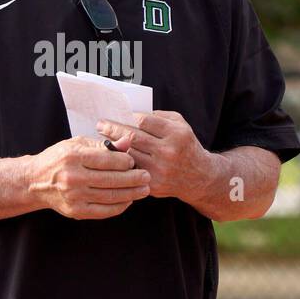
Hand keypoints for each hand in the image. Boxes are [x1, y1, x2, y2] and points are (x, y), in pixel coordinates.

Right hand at [28, 135, 149, 218]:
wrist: (35, 181)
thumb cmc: (58, 159)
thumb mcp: (77, 144)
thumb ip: (103, 145)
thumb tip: (128, 141)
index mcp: (74, 157)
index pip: (107, 160)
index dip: (125, 161)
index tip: (134, 161)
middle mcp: (73, 177)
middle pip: (112, 179)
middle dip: (134, 178)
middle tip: (146, 176)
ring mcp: (74, 196)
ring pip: (110, 196)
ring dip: (131, 194)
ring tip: (143, 189)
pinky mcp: (76, 211)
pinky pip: (103, 211)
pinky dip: (119, 206)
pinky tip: (128, 200)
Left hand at [95, 111, 210, 202]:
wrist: (199, 178)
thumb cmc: (185, 146)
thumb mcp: (181, 125)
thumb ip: (159, 116)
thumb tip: (132, 113)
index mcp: (176, 134)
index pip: (145, 121)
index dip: (129, 117)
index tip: (118, 114)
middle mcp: (169, 152)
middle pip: (133, 137)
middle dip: (113, 129)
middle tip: (100, 124)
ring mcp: (161, 170)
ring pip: (129, 155)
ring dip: (113, 146)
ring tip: (104, 139)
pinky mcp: (154, 185)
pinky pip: (131, 171)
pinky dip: (120, 163)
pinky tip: (112, 157)